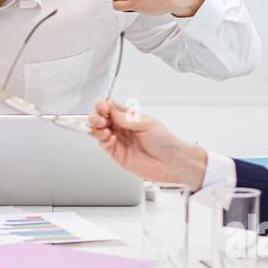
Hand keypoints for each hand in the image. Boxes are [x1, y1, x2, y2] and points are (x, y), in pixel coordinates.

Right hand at [88, 99, 205, 185]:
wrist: (171, 162)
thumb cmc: (165, 142)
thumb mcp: (147, 123)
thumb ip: (126, 118)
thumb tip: (111, 110)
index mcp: (129, 117)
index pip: (110, 107)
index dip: (103, 106)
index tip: (103, 107)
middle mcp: (122, 127)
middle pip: (100, 118)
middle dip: (96, 116)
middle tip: (101, 119)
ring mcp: (118, 140)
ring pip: (98, 131)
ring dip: (97, 128)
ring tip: (105, 129)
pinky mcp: (116, 154)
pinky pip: (103, 144)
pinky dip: (103, 140)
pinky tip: (111, 138)